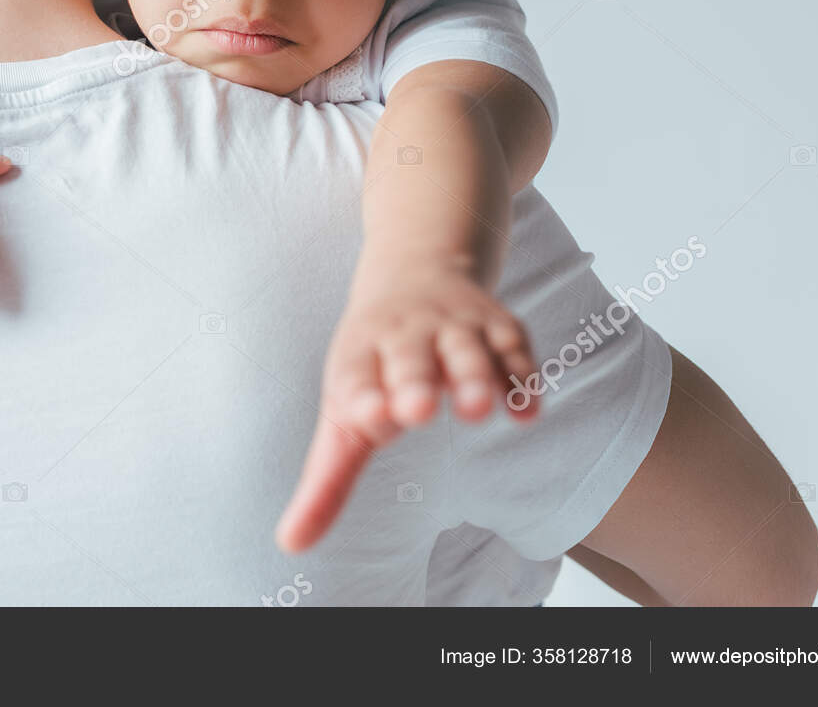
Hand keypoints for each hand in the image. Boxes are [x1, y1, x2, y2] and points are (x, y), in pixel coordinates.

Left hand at [275, 260, 538, 552]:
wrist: (412, 273)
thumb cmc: (372, 364)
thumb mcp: (343, 415)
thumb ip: (325, 483)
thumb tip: (292, 544)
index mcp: (359, 360)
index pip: (358, 380)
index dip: (364, 400)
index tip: (370, 418)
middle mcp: (405, 338)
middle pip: (409, 359)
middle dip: (413, 382)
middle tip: (416, 409)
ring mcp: (452, 328)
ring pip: (465, 349)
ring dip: (470, 376)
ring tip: (473, 410)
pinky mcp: (497, 326)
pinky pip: (513, 348)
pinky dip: (521, 376)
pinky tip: (525, 411)